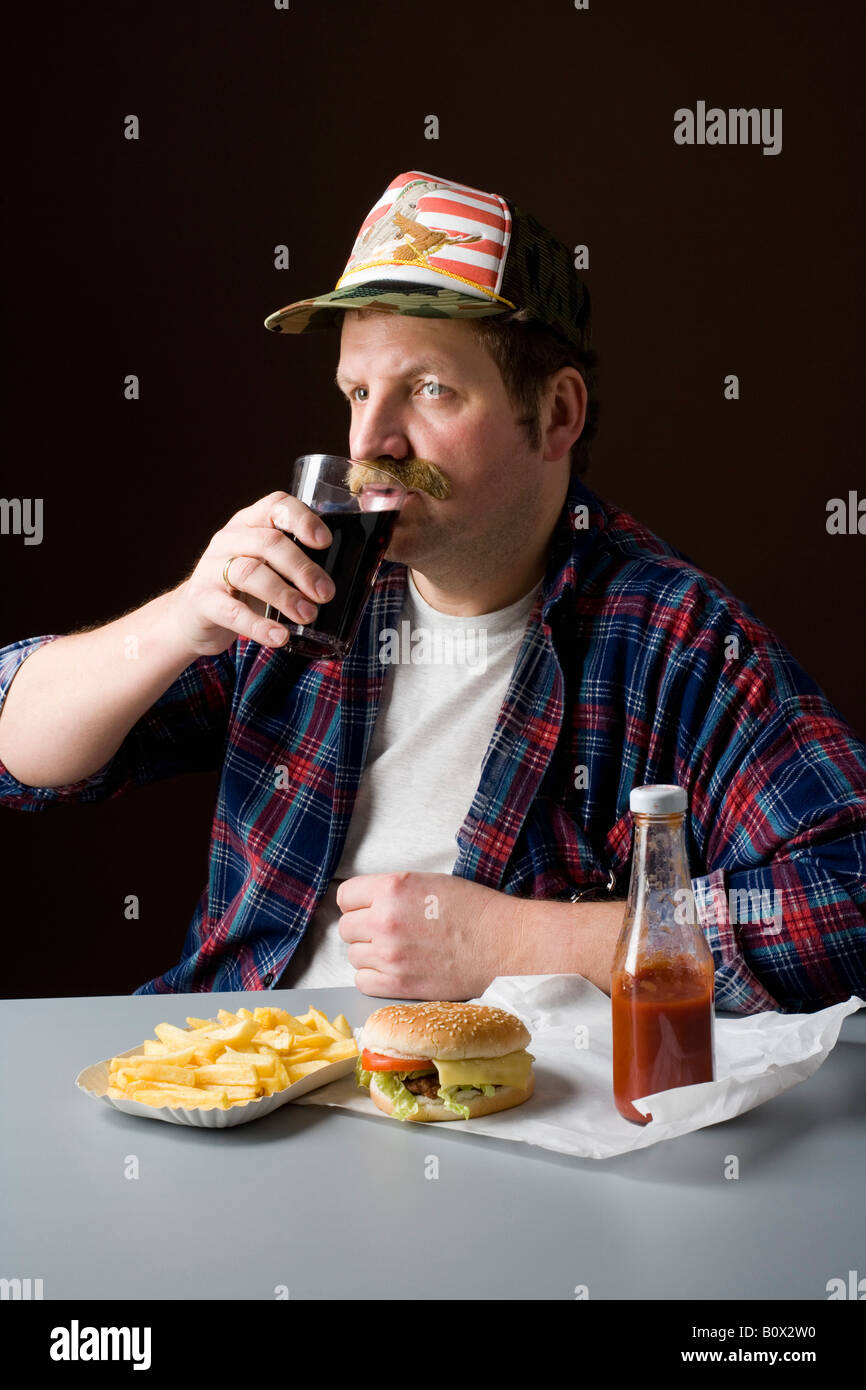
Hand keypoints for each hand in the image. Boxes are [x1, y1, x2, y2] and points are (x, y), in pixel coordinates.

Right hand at [168, 490, 336, 655]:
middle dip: (302, 567)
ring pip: (249, 572)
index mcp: (250, 523)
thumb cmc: (243, 589)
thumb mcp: (267, 566)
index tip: (325, 542)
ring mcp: (212, 568)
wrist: (193, 616)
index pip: (276, 505)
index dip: (302, 519)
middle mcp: (229, 539)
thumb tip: (354, 578)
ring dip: (284, 595)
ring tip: (307, 615)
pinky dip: (258, 625)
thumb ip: (297, 564)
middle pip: (268, 542)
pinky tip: (279, 637)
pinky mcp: (202, 600)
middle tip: (326, 593)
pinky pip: (231, 611)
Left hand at [336, 871, 526, 998]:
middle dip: (363, 929)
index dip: (357, 903)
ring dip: (370, 954)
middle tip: (388, 931)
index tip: (367, 908)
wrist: (505, 944)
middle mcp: (385, 920)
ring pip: (353, 956)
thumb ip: (392, 891)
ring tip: (397, 951)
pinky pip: (363, 981)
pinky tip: (396, 970)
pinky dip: (375, 977)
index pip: (345, 896)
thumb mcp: (428, 882)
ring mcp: (390, 955)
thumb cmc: (474, 910)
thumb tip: (367, 903)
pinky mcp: (399, 985)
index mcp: (392, 888)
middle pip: (346, 928)